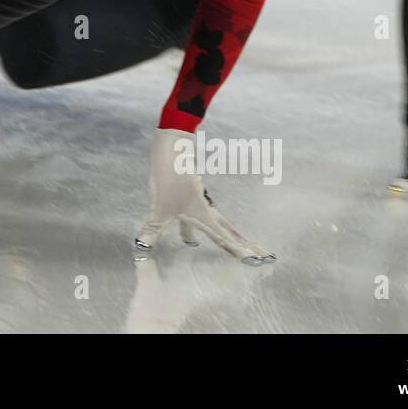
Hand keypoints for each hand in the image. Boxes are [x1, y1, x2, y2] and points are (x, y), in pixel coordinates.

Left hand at [135, 128, 275, 264]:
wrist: (173, 149)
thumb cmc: (168, 179)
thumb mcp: (158, 209)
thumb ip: (152, 230)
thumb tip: (142, 249)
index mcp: (203, 215)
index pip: (223, 238)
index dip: (237, 250)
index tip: (255, 259)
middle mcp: (207, 210)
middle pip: (230, 231)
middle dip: (246, 244)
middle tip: (265, 255)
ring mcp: (202, 201)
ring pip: (221, 223)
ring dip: (233, 236)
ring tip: (246, 246)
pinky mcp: (194, 194)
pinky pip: (208, 216)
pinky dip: (215, 227)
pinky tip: (196, 234)